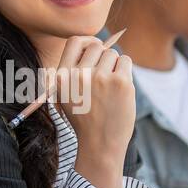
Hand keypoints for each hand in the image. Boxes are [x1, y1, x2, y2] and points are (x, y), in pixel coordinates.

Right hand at [52, 35, 134, 187]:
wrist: (99, 146)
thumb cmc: (84, 120)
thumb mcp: (65, 97)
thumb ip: (72, 71)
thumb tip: (95, 44)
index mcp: (62, 77)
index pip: (74, 41)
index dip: (87, 42)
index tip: (94, 50)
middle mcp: (79, 75)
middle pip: (96, 47)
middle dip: (103, 57)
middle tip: (105, 75)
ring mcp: (100, 77)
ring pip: (112, 54)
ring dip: (115, 66)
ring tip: (111, 88)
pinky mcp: (120, 82)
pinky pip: (125, 61)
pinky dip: (125, 71)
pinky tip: (120, 89)